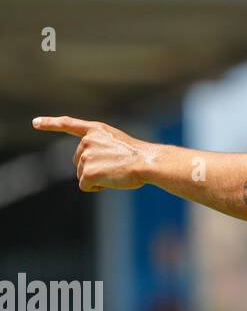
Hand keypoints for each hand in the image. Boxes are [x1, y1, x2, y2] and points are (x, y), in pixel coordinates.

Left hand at [32, 116, 155, 191]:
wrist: (147, 162)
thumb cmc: (139, 156)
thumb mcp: (118, 144)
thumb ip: (100, 148)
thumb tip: (88, 170)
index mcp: (97, 130)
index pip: (69, 124)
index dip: (51, 123)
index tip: (35, 123)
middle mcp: (87, 141)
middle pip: (79, 161)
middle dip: (92, 167)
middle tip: (115, 165)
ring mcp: (86, 156)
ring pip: (83, 174)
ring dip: (97, 177)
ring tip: (116, 171)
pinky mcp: (86, 172)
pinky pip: (86, 186)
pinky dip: (98, 187)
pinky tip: (111, 180)